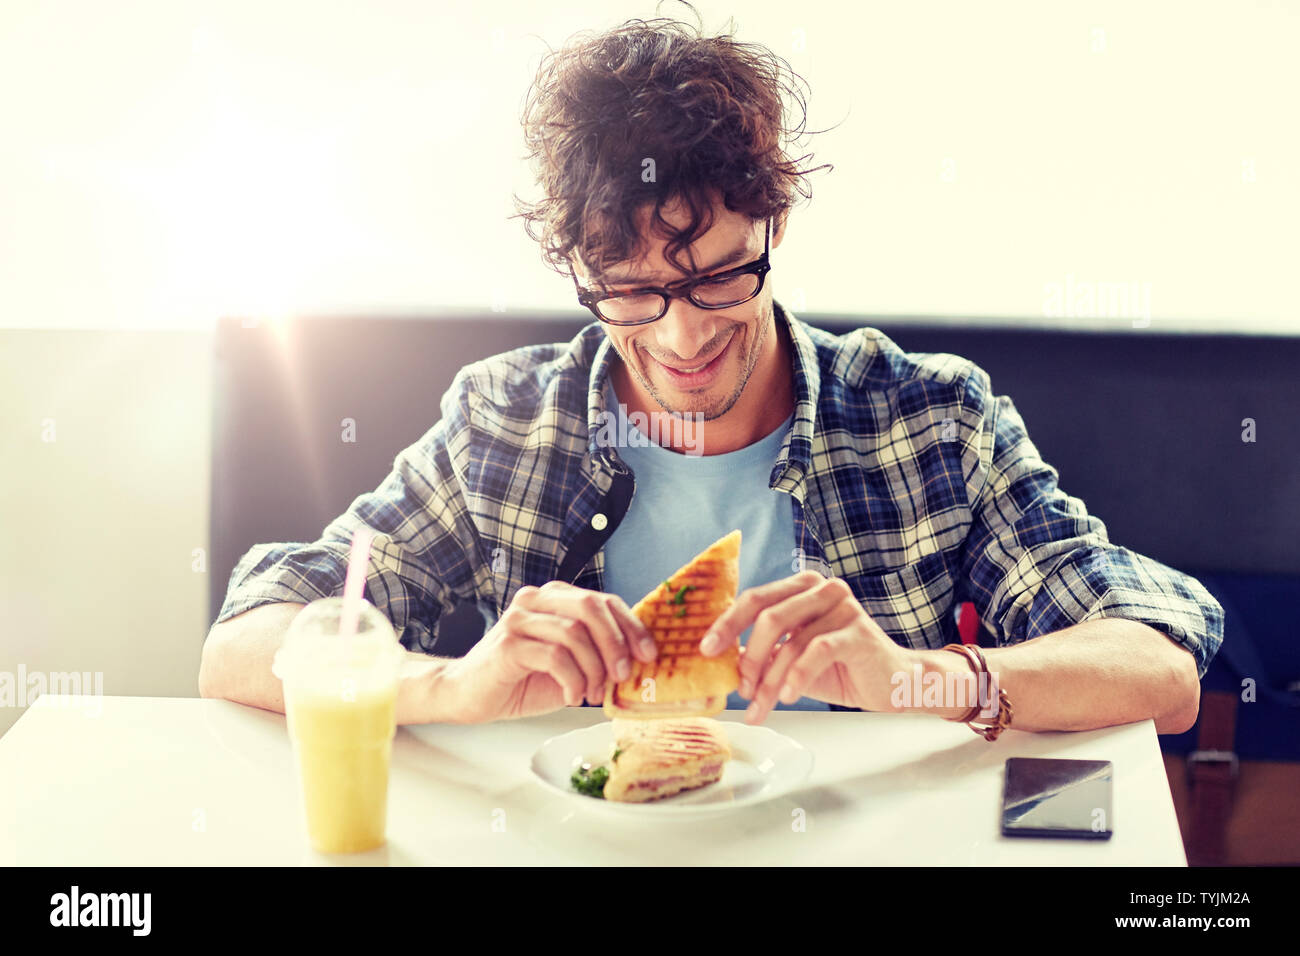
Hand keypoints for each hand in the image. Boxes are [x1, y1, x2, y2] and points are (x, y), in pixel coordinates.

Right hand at [444, 581, 656, 721]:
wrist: (468, 694)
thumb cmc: (519, 679)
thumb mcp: (569, 665)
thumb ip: (596, 654)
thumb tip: (638, 661)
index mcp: (555, 599)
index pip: (604, 601)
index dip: (632, 626)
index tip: (649, 655)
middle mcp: (537, 600)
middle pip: (591, 608)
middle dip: (616, 643)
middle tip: (623, 675)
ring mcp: (520, 619)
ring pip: (575, 633)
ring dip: (593, 668)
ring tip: (592, 693)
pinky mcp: (509, 643)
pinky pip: (555, 656)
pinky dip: (573, 679)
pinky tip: (572, 696)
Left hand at [698, 571, 908, 723]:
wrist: (892, 684)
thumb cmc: (839, 669)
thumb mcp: (791, 658)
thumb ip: (762, 652)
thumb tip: (720, 660)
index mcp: (802, 588)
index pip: (755, 599)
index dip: (727, 624)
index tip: (706, 650)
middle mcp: (822, 589)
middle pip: (769, 617)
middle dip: (749, 657)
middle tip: (740, 689)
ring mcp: (842, 608)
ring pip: (790, 642)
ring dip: (771, 680)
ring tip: (762, 706)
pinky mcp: (858, 633)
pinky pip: (816, 652)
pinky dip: (797, 677)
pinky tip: (790, 697)